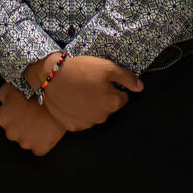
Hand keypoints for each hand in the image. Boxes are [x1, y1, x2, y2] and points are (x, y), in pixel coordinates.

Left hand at [0, 83, 65, 154]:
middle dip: (22, 126)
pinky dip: (43, 142)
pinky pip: (39, 149)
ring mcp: (25, 142)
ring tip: (42, 122)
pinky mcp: (40, 148)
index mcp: (3, 118)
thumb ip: (4, 95)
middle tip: (34, 115)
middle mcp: (11, 133)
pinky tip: (47, 131)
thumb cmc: (34, 89)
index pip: (6, 120)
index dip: (16, 114)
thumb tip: (4, 101)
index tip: (24, 110)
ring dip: (32, 134)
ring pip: (27, 141)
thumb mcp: (11, 86)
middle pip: (15, 132)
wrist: (55, 96)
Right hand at [28, 54, 142, 131]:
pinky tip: (72, 100)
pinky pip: (80, 120)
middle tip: (89, 84)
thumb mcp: (107, 67)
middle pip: (108, 107)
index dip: (114, 87)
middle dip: (103, 97)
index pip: (122, 97)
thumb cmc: (80, 70)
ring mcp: (86, 123)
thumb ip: (127, 77)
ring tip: (79, 91)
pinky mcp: (72, 125)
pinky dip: (78, 112)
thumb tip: (140, 87)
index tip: (101, 80)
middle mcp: (102, 117)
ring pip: (95, 114)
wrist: (52, 76)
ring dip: (90, 105)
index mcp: (113, 103)